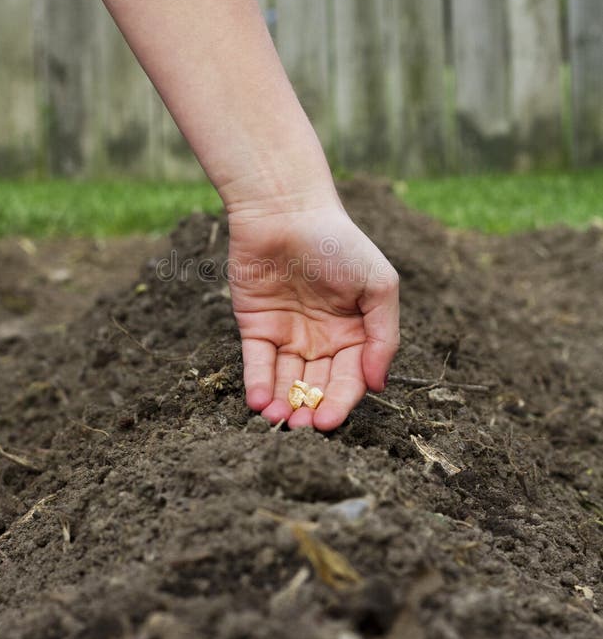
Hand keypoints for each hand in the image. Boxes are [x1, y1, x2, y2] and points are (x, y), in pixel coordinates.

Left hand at [227, 202, 398, 430]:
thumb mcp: (378, 286)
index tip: (328, 421)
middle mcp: (322, 339)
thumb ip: (383, 337)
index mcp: (355, 333)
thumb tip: (377, 386)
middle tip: (300, 428)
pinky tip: (259, 402)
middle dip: (309, 410)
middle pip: (317, 386)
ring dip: (283, 404)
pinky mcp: (256, 326)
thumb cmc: (339, 243)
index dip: (340, 402)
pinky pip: (257, 363)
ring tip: (277, 420)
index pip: (350, 378)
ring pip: (286, 381)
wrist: (286, 210)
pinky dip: (258, 385)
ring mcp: (288, 334)